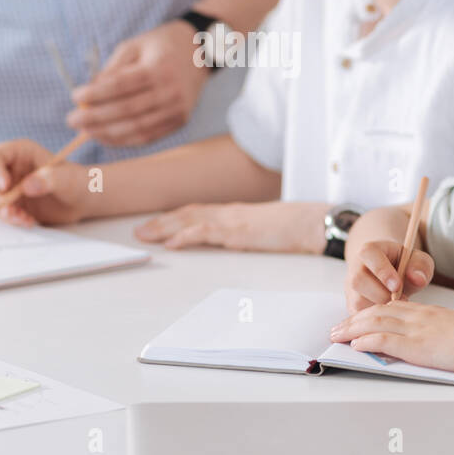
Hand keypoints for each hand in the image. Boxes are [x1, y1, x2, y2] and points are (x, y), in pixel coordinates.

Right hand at [0, 138, 90, 226]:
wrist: (82, 200)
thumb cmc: (77, 180)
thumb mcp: (68, 178)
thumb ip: (50, 179)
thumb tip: (27, 186)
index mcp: (20, 152)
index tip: (5, 186)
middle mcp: (11, 168)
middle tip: (12, 211)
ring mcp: (10, 187)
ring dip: (5, 213)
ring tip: (25, 218)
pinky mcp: (13, 204)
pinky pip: (3, 214)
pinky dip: (13, 220)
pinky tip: (29, 221)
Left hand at [66, 20, 209, 145]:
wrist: (200, 52)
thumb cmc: (160, 46)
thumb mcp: (134, 46)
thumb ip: (112, 69)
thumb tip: (88, 96)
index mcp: (159, 68)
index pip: (121, 86)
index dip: (96, 94)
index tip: (75, 97)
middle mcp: (171, 91)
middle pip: (127, 110)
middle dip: (95, 117)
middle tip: (72, 120)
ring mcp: (178, 109)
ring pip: (136, 128)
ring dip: (106, 133)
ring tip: (85, 131)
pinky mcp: (180, 121)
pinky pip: (148, 137)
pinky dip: (123, 140)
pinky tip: (105, 136)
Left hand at [134, 201, 327, 252]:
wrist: (315, 222)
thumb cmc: (295, 228)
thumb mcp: (266, 231)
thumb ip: (247, 234)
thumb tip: (234, 243)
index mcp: (235, 212)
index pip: (198, 212)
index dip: (175, 217)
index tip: (155, 223)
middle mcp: (230, 212)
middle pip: (188, 214)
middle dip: (161, 221)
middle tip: (138, 231)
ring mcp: (234, 220)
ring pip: (192, 220)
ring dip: (166, 227)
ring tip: (145, 235)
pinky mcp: (240, 231)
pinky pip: (207, 232)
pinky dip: (186, 236)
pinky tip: (172, 243)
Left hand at [329, 300, 453, 374]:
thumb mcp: (452, 327)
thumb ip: (434, 329)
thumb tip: (424, 339)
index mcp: (425, 311)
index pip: (389, 308)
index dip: (368, 314)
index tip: (355, 320)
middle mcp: (416, 316)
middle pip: (376, 313)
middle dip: (353, 321)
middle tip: (337, 328)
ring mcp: (415, 329)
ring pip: (374, 324)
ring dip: (352, 330)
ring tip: (336, 336)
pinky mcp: (416, 345)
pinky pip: (384, 339)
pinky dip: (367, 341)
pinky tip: (356, 345)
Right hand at [344, 239, 434, 312]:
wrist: (393, 275)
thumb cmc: (406, 266)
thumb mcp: (418, 260)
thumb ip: (420, 266)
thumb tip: (417, 278)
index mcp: (370, 251)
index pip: (368, 254)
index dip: (382, 270)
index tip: (398, 285)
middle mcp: (355, 268)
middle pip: (357, 281)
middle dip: (381, 294)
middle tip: (402, 298)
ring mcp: (352, 289)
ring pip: (357, 302)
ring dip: (380, 309)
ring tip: (397, 307)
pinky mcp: (353, 307)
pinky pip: (358, 317)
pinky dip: (375, 321)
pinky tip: (390, 317)